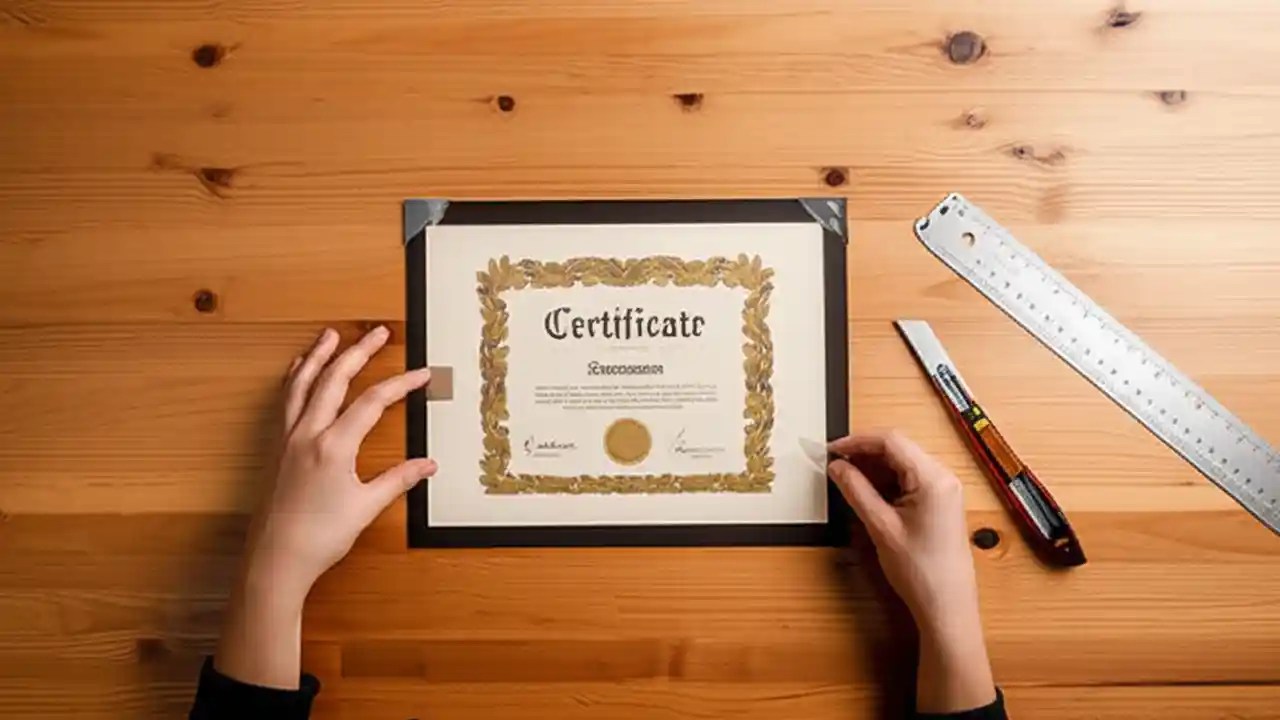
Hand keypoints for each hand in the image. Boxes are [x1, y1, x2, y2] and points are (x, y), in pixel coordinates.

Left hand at [246, 325, 436, 594]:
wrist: (275, 559)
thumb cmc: (318, 537)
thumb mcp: (366, 507)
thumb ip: (398, 480)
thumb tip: (427, 464)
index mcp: (333, 445)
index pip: (372, 402)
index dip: (400, 384)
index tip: (421, 374)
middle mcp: (307, 433)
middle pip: (334, 379)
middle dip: (358, 352)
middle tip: (377, 332)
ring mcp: (288, 438)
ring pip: (302, 384)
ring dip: (318, 356)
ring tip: (330, 336)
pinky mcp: (277, 448)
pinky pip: (285, 401)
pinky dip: (295, 379)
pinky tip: (299, 372)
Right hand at [827, 429, 995, 713]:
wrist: (947, 606)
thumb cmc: (919, 570)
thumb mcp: (881, 527)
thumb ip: (856, 491)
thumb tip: (836, 467)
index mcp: (933, 478)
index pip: (891, 441)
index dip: (857, 441)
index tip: (831, 451)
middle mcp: (943, 477)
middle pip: (898, 449)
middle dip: (864, 453)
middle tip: (834, 465)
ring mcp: (944, 489)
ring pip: (902, 463)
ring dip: (873, 467)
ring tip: (846, 479)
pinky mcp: (940, 502)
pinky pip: (909, 479)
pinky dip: (885, 481)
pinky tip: (866, 492)